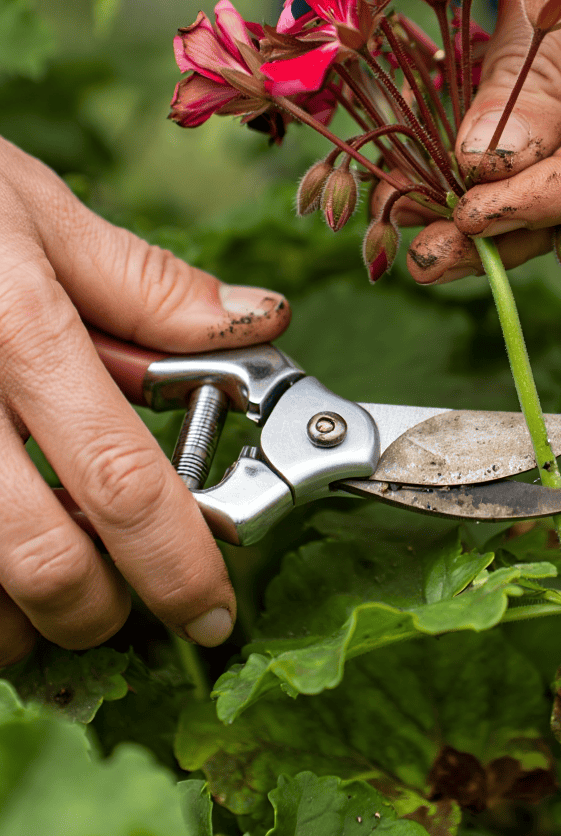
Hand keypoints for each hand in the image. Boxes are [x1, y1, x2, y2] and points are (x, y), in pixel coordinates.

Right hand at [0, 138, 288, 663]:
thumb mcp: (37, 213)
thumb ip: (147, 286)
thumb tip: (262, 319)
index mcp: (20, 329)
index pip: (121, 480)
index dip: (179, 566)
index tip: (213, 611)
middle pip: (42, 564)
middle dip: (101, 611)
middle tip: (126, 603)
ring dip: (23, 622)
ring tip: (52, 591)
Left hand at [407, 0, 560, 282]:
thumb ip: (531, 65)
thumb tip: (486, 173)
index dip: (560, 192)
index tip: (474, 219)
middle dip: (522, 218)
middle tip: (430, 257)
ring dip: (501, 203)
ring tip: (417, 237)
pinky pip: (560, 134)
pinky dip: (499, 159)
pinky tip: (433, 185)